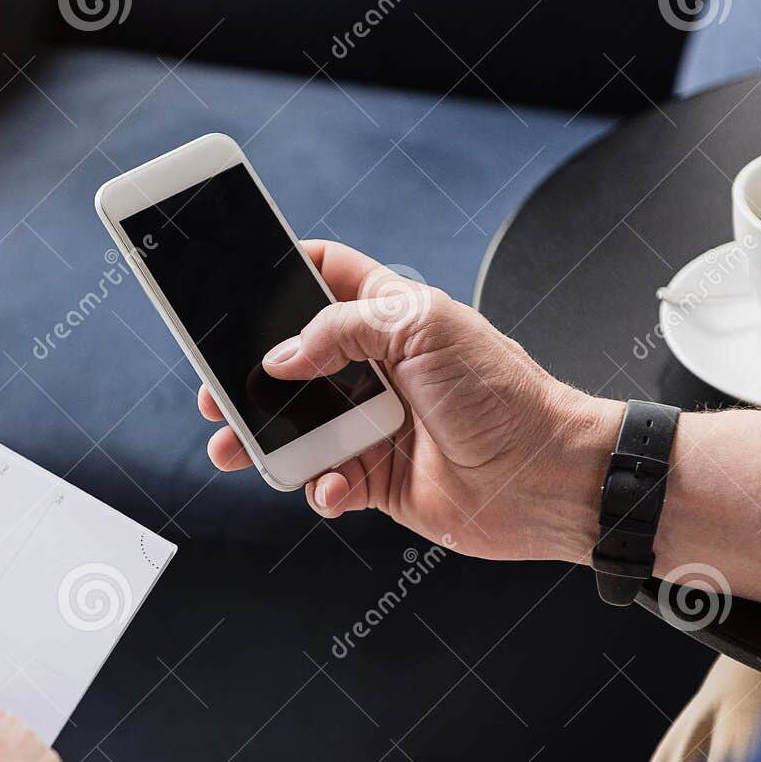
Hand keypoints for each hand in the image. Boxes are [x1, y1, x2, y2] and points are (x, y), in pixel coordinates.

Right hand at [200, 240, 621, 561]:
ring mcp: (375, 426)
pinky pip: (325, 483)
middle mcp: (378, 369)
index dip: (285, 273)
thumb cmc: (503, 394)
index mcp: (390, 317)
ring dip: (263, 440)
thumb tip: (281, 358)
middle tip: (215, 389)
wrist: (545, 477)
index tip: (239, 280)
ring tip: (232, 448)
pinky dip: (319, 488)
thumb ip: (343, 329)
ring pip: (297, 429)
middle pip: (292, 362)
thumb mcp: (423, 328)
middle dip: (249, 375)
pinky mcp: (378, 480)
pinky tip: (333, 487)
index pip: (326, 276)